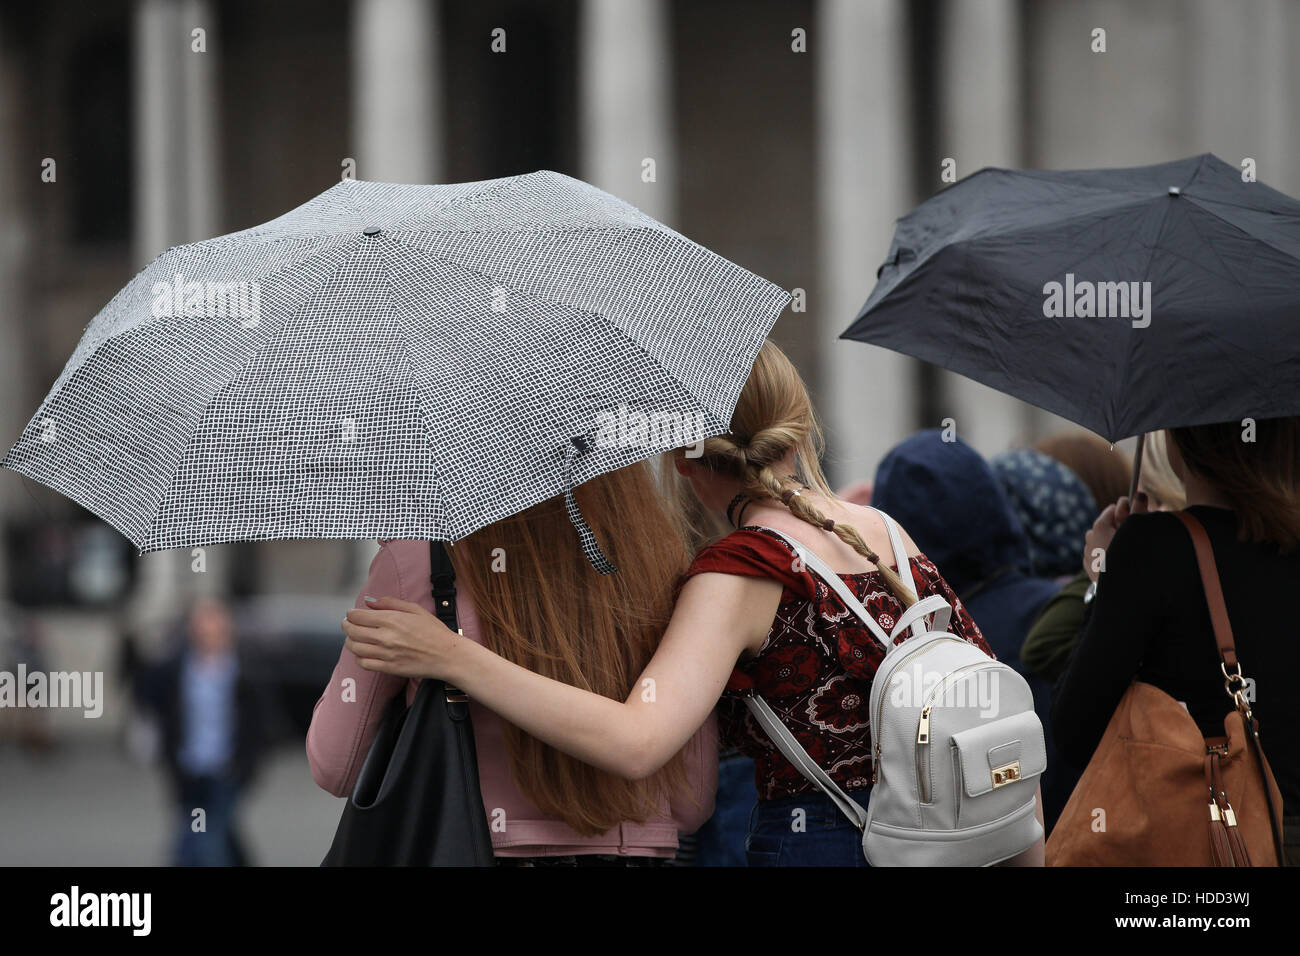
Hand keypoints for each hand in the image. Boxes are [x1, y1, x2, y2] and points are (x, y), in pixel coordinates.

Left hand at [341, 596, 460, 680]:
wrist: (447, 655)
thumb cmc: (434, 631)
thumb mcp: (415, 609)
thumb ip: (390, 603)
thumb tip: (369, 601)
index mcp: (391, 620)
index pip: (357, 616)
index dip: (351, 614)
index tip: (352, 614)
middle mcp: (385, 637)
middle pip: (352, 631)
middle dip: (347, 626)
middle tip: (349, 624)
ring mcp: (386, 654)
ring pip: (354, 648)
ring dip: (350, 641)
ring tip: (355, 638)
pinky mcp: (388, 668)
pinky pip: (364, 663)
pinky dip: (359, 657)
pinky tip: (364, 652)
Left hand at [1082, 492, 1148, 581]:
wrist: (1125, 593)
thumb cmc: (1134, 558)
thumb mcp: (1138, 530)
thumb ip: (1139, 511)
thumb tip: (1139, 494)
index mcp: (1100, 526)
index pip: (1115, 508)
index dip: (1128, 511)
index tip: (1138, 519)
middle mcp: (1090, 537)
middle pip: (1109, 524)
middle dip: (1123, 527)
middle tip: (1136, 536)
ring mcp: (1087, 553)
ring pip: (1104, 540)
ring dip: (1115, 542)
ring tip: (1129, 552)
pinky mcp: (1088, 567)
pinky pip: (1099, 554)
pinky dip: (1108, 555)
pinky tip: (1119, 563)